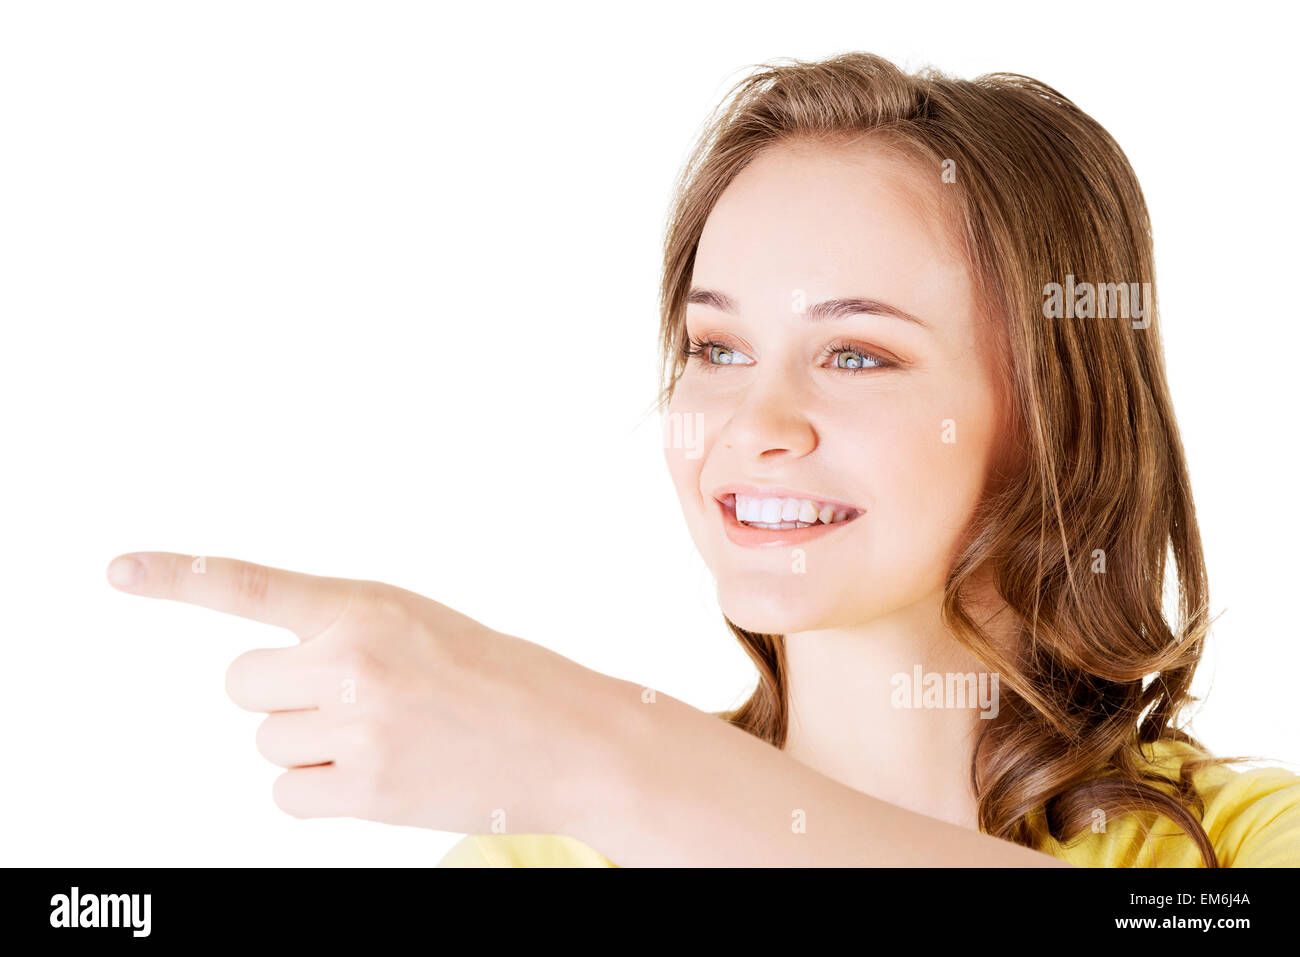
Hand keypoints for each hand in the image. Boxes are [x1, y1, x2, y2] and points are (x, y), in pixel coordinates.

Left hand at [105, 551, 629, 836]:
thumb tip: (269, 679)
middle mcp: (352, 660)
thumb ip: (340, 631)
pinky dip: (319, 791)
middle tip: (349, 700)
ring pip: (265, 741)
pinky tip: (376, 774)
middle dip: (283, 694)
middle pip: (243, 683)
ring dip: (308, 744)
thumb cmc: (492, 675)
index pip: (252, 585)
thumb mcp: (417, 623)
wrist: (563, 737)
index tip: (117, 572)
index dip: (177, 576)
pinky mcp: (365, 790)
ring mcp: (357, 727)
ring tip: (382, 737)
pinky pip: (287, 794)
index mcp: (365, 604)